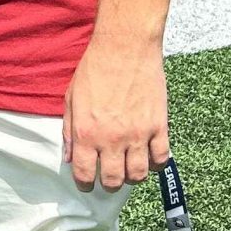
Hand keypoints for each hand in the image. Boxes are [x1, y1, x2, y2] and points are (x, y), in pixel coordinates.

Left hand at [62, 38, 168, 191]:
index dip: (84, 184)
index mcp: (86, 133)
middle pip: (113, 181)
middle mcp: (112, 139)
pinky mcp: (159, 126)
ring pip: (138, 175)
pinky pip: (161, 158)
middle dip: (109, 183)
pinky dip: (155, 163)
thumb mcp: (71, 98)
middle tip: (109, 176)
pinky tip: (148, 156)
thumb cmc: (95, 68)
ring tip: (128, 166)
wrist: (125, 46)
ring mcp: (138, 134)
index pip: (85, 174)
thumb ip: (69, 131)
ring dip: (132, 176)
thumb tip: (70, 157)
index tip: (87, 183)